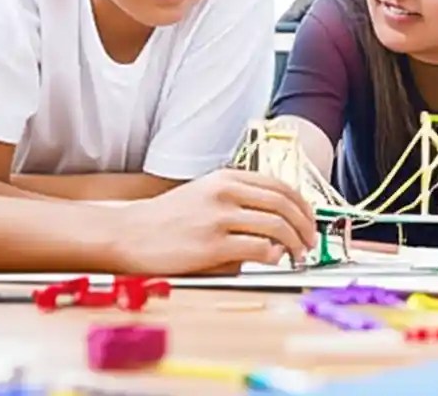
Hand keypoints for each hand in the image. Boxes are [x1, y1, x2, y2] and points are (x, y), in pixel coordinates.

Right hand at [109, 170, 316, 274]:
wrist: (128, 233)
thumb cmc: (167, 219)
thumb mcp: (204, 195)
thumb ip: (239, 203)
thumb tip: (276, 225)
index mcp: (226, 178)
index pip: (281, 186)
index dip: (302, 206)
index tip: (309, 222)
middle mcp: (226, 193)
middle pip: (285, 205)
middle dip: (305, 226)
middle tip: (309, 244)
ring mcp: (219, 218)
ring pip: (278, 226)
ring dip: (295, 244)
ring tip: (296, 256)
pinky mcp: (213, 245)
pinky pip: (259, 249)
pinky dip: (273, 255)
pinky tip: (272, 260)